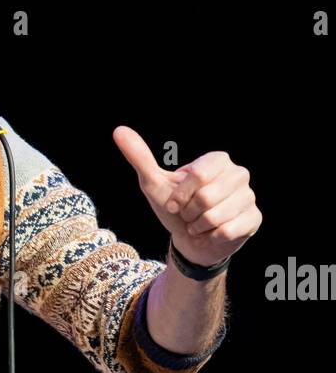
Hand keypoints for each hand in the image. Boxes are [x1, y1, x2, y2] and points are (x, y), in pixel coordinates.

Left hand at [112, 125, 261, 267]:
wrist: (190, 241)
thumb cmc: (175, 209)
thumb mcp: (154, 184)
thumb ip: (140, 157)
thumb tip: (119, 131)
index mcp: (218, 160)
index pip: (199, 175)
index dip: (181, 195)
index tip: (174, 203)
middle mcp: (239, 174)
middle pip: (207, 197)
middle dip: (189, 213)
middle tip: (188, 215)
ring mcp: (249, 196)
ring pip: (217, 216)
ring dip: (199, 226)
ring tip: (200, 224)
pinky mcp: (254, 219)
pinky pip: (228, 231)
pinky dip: (212, 237)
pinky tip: (212, 234)